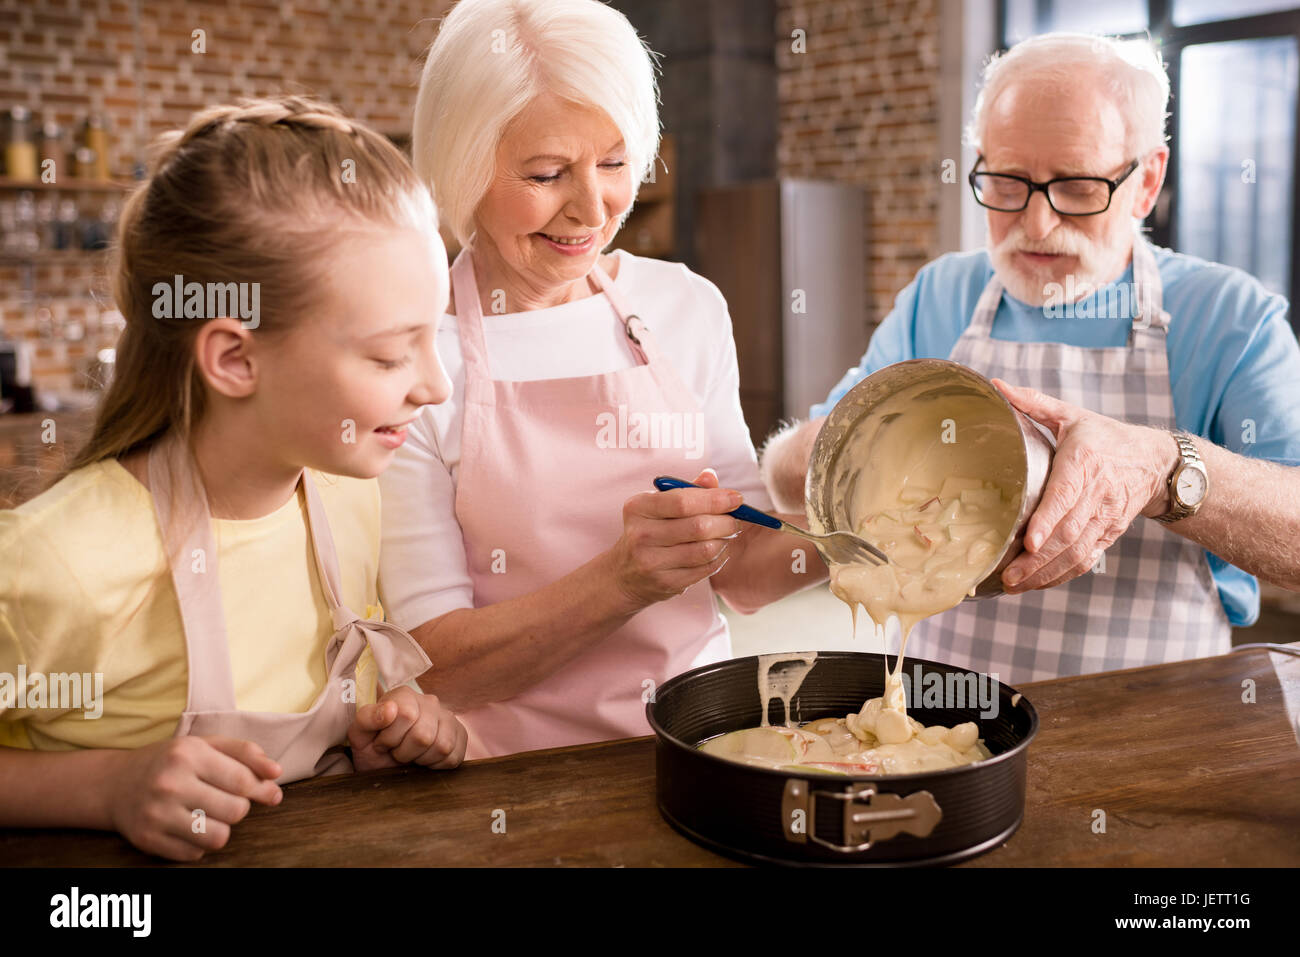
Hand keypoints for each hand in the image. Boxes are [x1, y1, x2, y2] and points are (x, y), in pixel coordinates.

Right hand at [105, 736, 282, 861]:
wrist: (114, 784)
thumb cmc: (171, 761)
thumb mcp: (206, 744)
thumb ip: (245, 753)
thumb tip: (276, 774)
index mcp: (188, 754)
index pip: (242, 781)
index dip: (262, 790)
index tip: (269, 794)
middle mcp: (170, 784)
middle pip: (235, 811)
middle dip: (240, 808)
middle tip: (226, 800)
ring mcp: (156, 814)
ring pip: (218, 837)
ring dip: (222, 828)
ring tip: (210, 815)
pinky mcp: (147, 840)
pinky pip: (195, 854)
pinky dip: (199, 843)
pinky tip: (188, 826)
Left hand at [349, 685, 466, 770]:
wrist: (386, 764)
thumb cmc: (372, 746)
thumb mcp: (360, 735)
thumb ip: (367, 718)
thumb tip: (390, 710)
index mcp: (404, 695)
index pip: (406, 714)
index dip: (390, 738)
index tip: (381, 743)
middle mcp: (430, 702)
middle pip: (424, 735)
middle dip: (404, 752)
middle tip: (396, 752)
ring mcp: (448, 718)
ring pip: (442, 746)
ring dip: (421, 760)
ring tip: (411, 755)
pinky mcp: (460, 736)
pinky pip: (454, 756)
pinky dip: (436, 765)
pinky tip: (425, 759)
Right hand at [609, 468, 743, 607]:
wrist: (624, 574)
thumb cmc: (649, 531)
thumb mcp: (658, 506)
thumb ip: (687, 490)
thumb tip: (711, 477)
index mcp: (638, 508)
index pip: (683, 501)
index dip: (715, 499)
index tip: (736, 498)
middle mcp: (641, 535)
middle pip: (698, 527)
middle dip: (726, 522)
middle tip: (736, 520)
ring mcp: (652, 562)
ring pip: (705, 550)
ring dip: (725, 541)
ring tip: (727, 535)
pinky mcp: (665, 583)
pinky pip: (705, 569)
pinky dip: (719, 558)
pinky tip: (718, 551)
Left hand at [992, 378, 1176, 592]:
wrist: (1155, 462)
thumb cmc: (1104, 436)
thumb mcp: (1072, 414)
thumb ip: (1033, 403)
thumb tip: (997, 386)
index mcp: (1085, 461)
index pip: (1066, 495)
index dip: (1048, 520)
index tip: (1030, 541)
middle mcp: (1097, 493)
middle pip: (1068, 532)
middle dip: (1038, 558)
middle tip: (1008, 574)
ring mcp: (1105, 517)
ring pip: (1076, 552)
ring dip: (1045, 572)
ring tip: (1014, 585)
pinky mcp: (1109, 533)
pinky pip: (1086, 559)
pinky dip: (1061, 575)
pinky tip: (1036, 583)